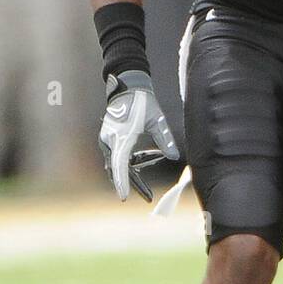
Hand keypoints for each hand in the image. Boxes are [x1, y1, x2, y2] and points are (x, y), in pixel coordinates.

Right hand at [99, 70, 179, 201]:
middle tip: (148, 196)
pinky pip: (118, 157)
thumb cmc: (142, 101)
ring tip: (148, 185)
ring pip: (117, 164)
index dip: (122, 182)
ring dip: (132, 174)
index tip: (124, 197)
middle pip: (118, 169)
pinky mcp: (110, 139)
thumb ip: (165, 139)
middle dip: (132, 183)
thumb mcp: (157, 120)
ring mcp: (107, 140)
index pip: (119, 165)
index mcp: (121, 136)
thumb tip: (174, 156)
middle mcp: (110, 140)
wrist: (128, 87)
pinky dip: (129, 163)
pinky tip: (147, 161)